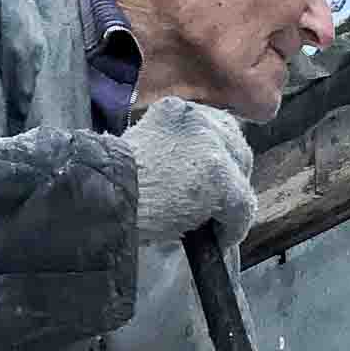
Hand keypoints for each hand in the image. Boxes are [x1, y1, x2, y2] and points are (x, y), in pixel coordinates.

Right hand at [123, 97, 255, 248]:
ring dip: (233, 204)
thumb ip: (176, 152)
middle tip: (218, 207)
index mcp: (177, 110)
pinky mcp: (221, 178)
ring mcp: (211, 147)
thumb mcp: (147, 151)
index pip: (218, 128)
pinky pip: (243, 207)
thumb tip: (200, 178)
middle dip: (232, 178)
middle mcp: (198, 120)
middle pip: (236, 148)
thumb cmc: (115, 186)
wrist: (106, 198)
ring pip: (241, 179)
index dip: (221, 157)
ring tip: (217, 226)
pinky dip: (234, 228)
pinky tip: (219, 240)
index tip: (213, 180)